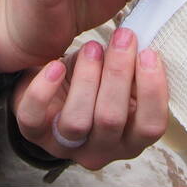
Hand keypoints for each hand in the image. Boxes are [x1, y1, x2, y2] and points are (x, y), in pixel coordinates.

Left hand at [11, 27, 169, 169]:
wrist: (55, 87)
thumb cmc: (97, 80)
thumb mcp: (122, 77)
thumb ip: (138, 68)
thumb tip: (152, 38)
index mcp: (130, 138)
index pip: (150, 127)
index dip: (153, 91)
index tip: (148, 53)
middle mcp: (100, 149)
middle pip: (111, 120)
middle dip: (118, 74)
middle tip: (123, 37)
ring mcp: (65, 145)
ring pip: (77, 122)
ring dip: (87, 79)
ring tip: (92, 47)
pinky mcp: (34, 133)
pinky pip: (33, 119)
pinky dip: (44, 90)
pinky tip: (56, 65)